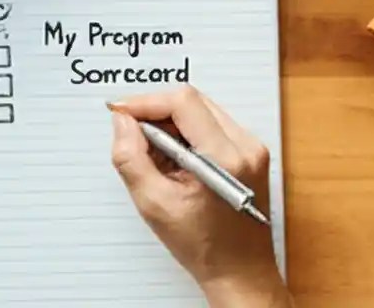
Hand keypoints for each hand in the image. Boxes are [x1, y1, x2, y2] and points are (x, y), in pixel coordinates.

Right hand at [108, 87, 290, 307]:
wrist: (240, 270)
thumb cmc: (205, 247)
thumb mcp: (154, 204)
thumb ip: (131, 158)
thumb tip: (122, 123)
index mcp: (226, 158)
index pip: (183, 103)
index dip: (146, 102)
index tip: (121, 113)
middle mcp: (245, 146)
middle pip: (192, 102)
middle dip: (156, 112)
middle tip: (133, 135)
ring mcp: (251, 148)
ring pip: (201, 110)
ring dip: (171, 123)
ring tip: (155, 155)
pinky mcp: (249, 152)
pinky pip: (211, 125)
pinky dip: (186, 134)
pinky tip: (175, 160)